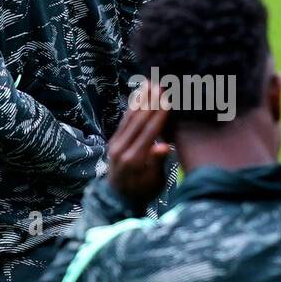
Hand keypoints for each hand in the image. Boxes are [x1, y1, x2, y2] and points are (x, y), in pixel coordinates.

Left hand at [106, 82, 172, 211]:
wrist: (118, 199)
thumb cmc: (143, 192)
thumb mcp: (154, 182)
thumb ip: (157, 163)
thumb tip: (165, 146)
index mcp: (134, 159)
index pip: (149, 132)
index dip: (158, 115)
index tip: (167, 99)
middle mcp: (122, 149)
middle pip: (138, 121)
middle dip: (150, 101)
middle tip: (159, 83)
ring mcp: (115, 144)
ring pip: (129, 118)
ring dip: (140, 99)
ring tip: (148, 83)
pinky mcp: (113, 141)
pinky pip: (124, 121)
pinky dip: (131, 107)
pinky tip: (137, 96)